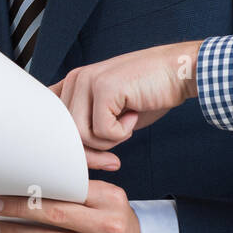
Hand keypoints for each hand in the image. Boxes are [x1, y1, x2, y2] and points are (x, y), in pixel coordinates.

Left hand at [0, 180, 140, 232]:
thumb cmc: (115, 220)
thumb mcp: (108, 197)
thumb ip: (80, 185)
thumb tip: (38, 173)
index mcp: (110, 199)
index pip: (67, 190)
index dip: (35, 190)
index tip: (10, 186)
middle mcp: (107, 226)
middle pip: (54, 215)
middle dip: (18, 210)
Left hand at [51, 40, 202, 154]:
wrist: (180, 71)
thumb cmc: (147, 94)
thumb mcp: (110, 111)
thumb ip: (86, 124)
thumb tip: (71, 157)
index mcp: (72, 83)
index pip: (52, 123)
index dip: (70, 148)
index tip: (91, 162)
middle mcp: (75, 79)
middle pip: (65, 134)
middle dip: (90, 152)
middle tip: (112, 158)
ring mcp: (88, 80)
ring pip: (81, 135)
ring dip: (107, 141)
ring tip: (125, 125)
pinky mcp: (104, 87)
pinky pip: (102, 131)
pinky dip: (121, 133)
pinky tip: (133, 114)